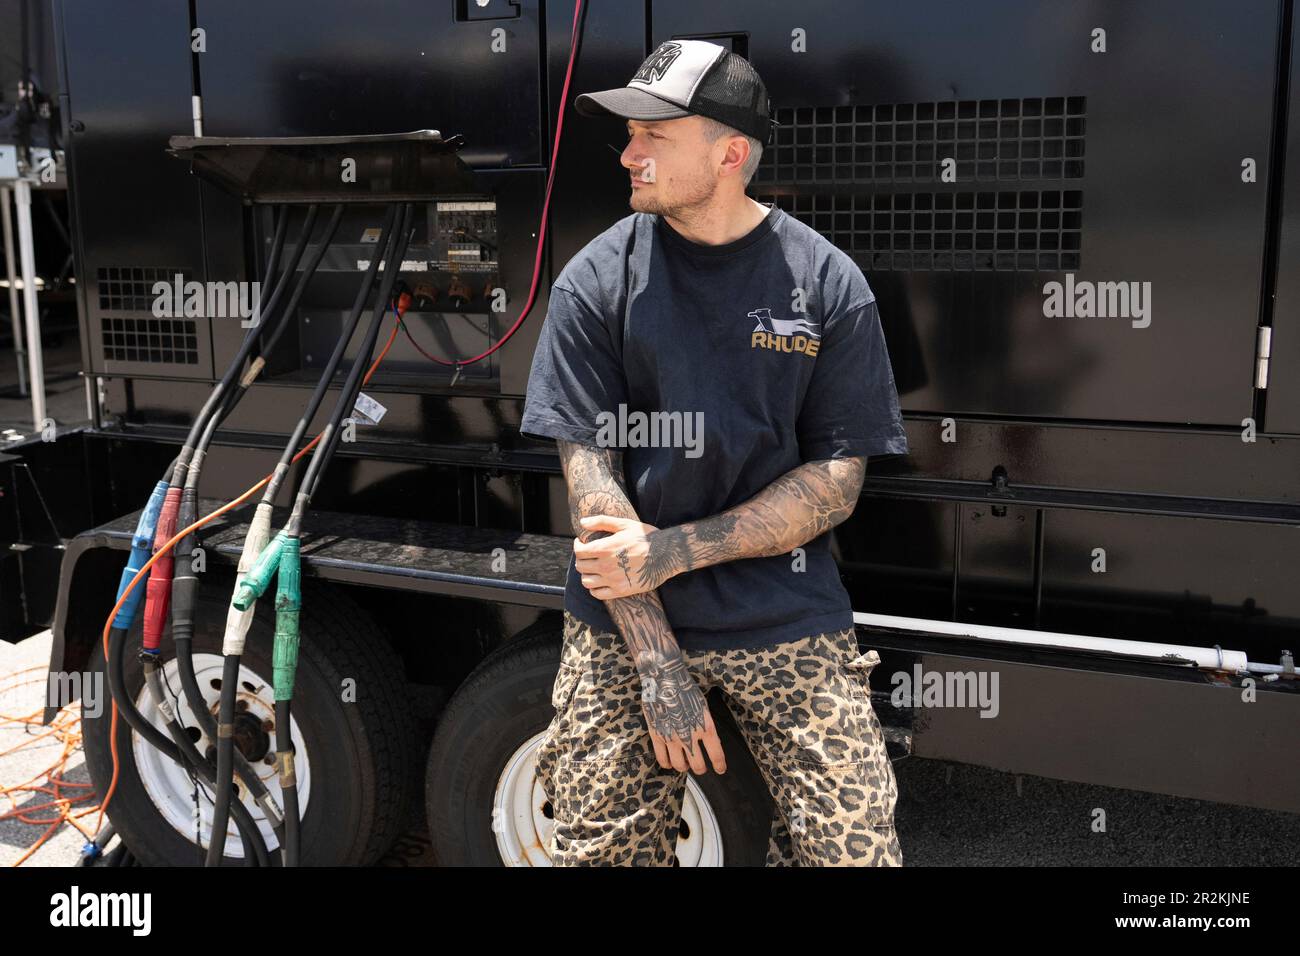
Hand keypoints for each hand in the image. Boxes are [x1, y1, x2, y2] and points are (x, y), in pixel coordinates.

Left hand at [574, 515, 668, 598]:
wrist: (666, 554)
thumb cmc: (646, 537)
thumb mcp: (624, 524)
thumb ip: (601, 522)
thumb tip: (582, 522)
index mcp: (605, 548)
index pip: (579, 551)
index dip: (577, 546)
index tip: (581, 543)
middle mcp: (606, 566)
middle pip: (581, 566)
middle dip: (581, 559)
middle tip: (588, 555)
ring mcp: (613, 580)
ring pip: (586, 581)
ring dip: (586, 574)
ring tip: (593, 568)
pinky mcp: (621, 590)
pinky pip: (598, 594)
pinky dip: (594, 588)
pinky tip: (599, 581)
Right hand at [638, 656, 726, 774]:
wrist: (664, 677)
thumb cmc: (685, 687)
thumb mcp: (702, 705)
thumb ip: (706, 725)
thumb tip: (709, 741)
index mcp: (705, 726)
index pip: (716, 755)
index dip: (719, 765)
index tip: (720, 769)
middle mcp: (690, 735)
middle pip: (698, 766)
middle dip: (700, 769)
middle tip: (699, 767)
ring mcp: (672, 737)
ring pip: (680, 766)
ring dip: (684, 767)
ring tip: (684, 763)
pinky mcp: (657, 736)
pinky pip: (662, 759)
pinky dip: (667, 764)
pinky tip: (669, 762)